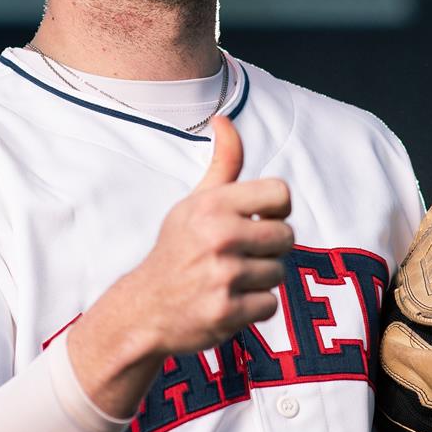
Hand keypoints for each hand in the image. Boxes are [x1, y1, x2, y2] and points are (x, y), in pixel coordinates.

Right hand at [129, 114, 293, 355]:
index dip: (276, 210)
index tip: (258, 220)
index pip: (281, 193)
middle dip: (269, 248)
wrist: (144, 309)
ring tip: (228, 279)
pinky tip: (227, 301)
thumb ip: (222, 164)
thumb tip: (224, 119)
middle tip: (239, 255)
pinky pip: (270, 304)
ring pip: (279, 272)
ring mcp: (223, 275)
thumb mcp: (195, 203)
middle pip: (287, 236)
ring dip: (260, 280)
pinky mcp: (227, 311)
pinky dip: (253, 307)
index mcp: (212, 205)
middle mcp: (218, 236)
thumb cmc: (177, 249)